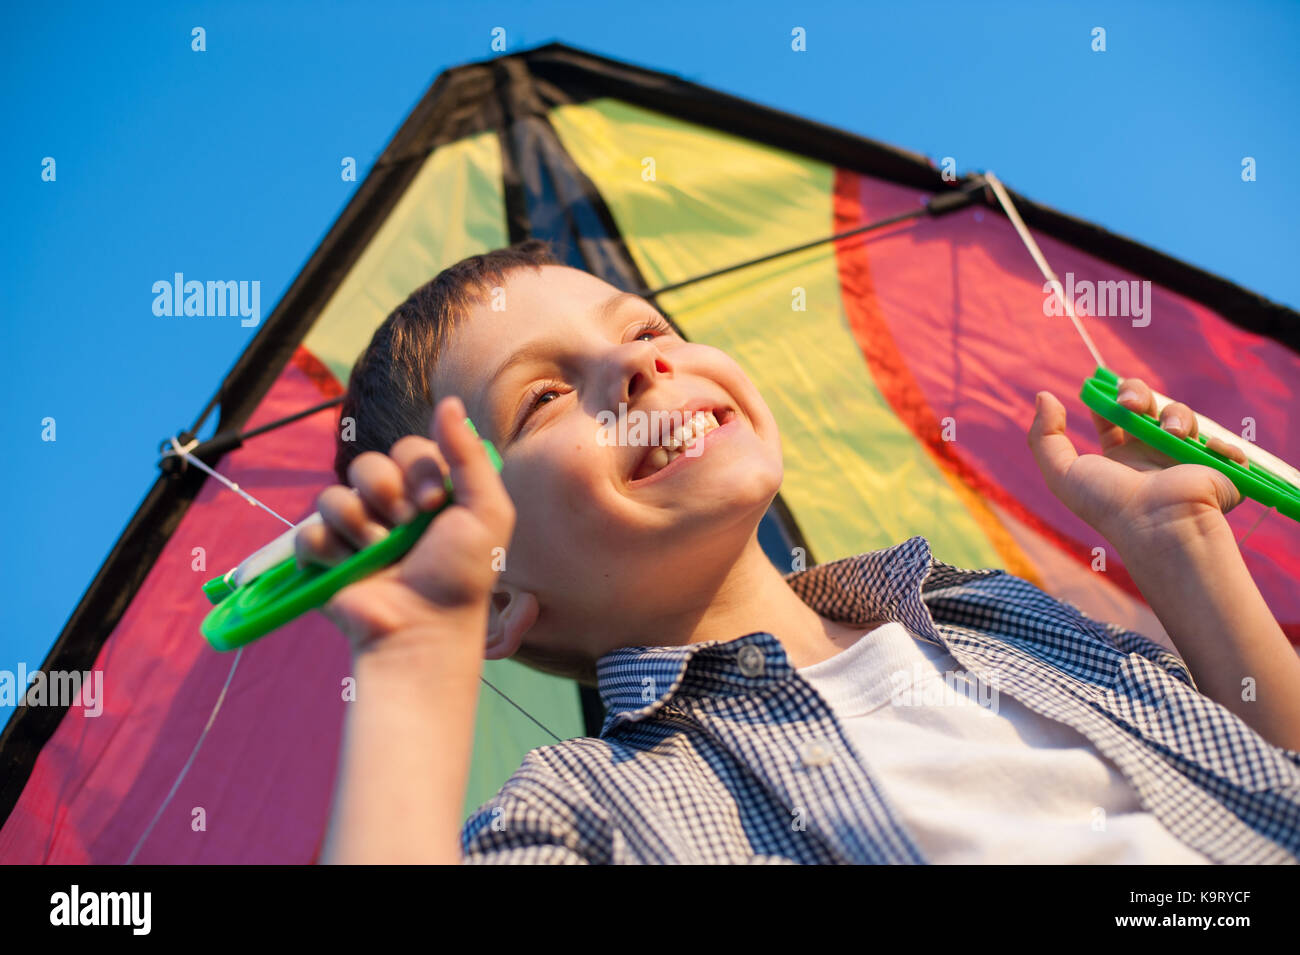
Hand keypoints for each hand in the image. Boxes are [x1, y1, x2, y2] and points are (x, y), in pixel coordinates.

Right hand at [294, 395, 514, 655]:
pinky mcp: (325, 560)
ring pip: (334, 496)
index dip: (419, 469)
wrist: (426, 628)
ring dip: (360, 523)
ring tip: (380, 553)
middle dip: (387, 492)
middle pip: (366, 465)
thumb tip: (449, 402)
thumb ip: (468, 455)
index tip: (436, 502)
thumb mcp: (487, 511)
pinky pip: (308, 532)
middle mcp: (390, 509)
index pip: (408, 450)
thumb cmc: (464, 575)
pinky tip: (350, 567)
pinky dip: (327, 549)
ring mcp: (355, 534)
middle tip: (408, 526)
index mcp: (427, 493)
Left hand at [1027, 378, 1248, 549]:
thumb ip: (1044, 436)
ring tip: (1172, 435)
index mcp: (1120, 459)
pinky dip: (1222, 446)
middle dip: (1139, 393)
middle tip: (1131, 403)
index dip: (1109, 399)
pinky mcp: (1217, 470)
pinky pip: (1226, 448)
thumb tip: (1044, 396)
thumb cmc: (1108, 503)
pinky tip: (1207, 451)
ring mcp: (1185, 461)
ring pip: (1184, 417)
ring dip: (1177, 416)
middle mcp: (1151, 457)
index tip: (1103, 388)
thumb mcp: (1062, 472)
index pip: (1114, 419)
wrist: (1159, 526)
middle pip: (1148, 406)